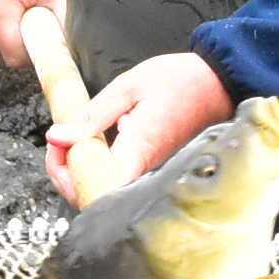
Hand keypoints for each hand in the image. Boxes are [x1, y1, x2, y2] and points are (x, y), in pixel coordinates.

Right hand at [0, 0, 66, 68]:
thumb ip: (63, 30)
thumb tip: (67, 60)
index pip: (16, 56)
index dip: (38, 49)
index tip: (50, 35)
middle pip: (9, 52)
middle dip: (30, 40)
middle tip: (42, 14)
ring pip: (4, 46)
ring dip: (22, 35)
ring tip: (31, 8)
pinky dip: (13, 29)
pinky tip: (20, 10)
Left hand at [50, 48, 230, 202]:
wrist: (221, 83)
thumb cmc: (180, 81)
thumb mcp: (129, 86)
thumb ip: (92, 115)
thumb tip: (58, 136)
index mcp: (138, 152)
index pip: (92, 188)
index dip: (66, 176)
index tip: (57, 148)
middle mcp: (145, 171)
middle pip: (94, 197)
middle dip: (67, 175)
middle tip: (60, 145)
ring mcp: (150, 174)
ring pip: (104, 190)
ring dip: (81, 171)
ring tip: (73, 141)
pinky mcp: (153, 170)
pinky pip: (118, 180)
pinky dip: (98, 167)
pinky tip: (95, 144)